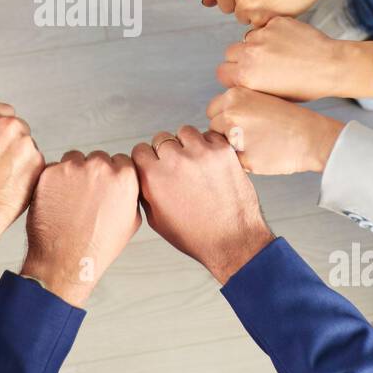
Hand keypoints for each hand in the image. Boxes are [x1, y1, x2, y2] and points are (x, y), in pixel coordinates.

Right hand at [0, 103, 44, 268]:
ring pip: (28, 146)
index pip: (3, 111)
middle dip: (13, 142)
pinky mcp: (38, 162)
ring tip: (3, 177)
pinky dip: (29, 173)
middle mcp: (7, 125)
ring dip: (21, 158)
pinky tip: (12, 184)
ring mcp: (25, 143)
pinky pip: (37, 163)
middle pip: (19, 127)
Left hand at [19, 150, 141, 306]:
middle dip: (93, 173)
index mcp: (124, 177)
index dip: (113, 175)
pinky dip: (54, 181)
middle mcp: (100, 167)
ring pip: (74, 159)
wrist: (65, 260)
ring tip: (71, 200)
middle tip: (87, 197)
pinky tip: (57, 201)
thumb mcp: (131, 221)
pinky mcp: (50, 173)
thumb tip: (128, 184)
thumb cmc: (98, 246)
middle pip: (98, 158)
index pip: (121, 160)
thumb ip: (132, 194)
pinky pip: (54, 169)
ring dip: (73, 173)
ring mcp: (73, 168)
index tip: (106, 187)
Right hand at [131, 127, 271, 284]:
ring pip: (184, 132)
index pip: (140, 150)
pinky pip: (209, 135)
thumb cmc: (195, 235)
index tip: (156, 166)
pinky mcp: (222, 152)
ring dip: (187, 144)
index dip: (147, 159)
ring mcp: (200, 154)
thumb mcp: (156, 219)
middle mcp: (175, 161)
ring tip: (194, 162)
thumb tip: (142, 173)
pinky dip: (208, 145)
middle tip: (177, 168)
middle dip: (167, 152)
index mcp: (153, 177)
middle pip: (161, 139)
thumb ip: (145, 191)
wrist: (232, 241)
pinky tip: (210, 162)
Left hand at [206, 87, 344, 174]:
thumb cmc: (289, 119)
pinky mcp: (245, 159)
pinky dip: (246, 162)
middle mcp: (231, 113)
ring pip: (221, 147)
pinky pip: (235, 163)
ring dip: (234, 148)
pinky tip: (263, 154)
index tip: (241, 124)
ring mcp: (236, 137)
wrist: (312, 137)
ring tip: (259, 144)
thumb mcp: (260, 99)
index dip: (225, 119)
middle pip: (213, 128)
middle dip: (226, 134)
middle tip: (252, 135)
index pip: (213, 111)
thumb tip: (217, 117)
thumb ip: (236, 105)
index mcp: (234, 95)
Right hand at [217, 17, 372, 101]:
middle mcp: (250, 54)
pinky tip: (288, 43)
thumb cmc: (305, 86)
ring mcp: (262, 35)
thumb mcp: (271, 96)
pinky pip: (264, 26)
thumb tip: (238, 79)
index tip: (244, 74)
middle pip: (230, 52)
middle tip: (260, 63)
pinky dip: (272, 33)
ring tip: (278, 53)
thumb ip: (249, 86)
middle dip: (241, 57)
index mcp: (246, 76)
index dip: (233, 74)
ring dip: (257, 44)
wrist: (331, 66)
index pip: (222, 71)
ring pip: (248, 38)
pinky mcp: (275, 22)